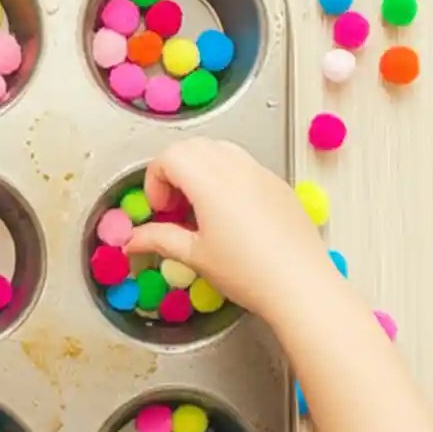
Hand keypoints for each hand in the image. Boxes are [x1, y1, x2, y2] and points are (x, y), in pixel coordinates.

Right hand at [125, 138, 338, 319]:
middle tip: (175, 207)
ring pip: (221, 150)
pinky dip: (226, 176)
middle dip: (175, 169)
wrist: (302, 285)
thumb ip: (159, 240)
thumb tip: (130, 240)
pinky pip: (245, 165)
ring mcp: (262, 173)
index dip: (155, 179)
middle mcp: (237, 168)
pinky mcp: (279, 185)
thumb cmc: (246, 272)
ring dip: (201, 169)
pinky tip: (232, 215)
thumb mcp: (196, 257)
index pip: (170, 155)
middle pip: (194, 146)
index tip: (160, 210)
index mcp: (211, 182)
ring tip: (201, 208)